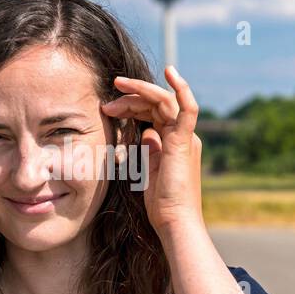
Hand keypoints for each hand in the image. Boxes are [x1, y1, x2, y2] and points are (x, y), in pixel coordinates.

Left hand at [101, 65, 203, 239]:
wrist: (173, 221)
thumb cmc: (160, 203)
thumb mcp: (148, 170)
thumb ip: (146, 150)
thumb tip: (143, 134)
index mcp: (172, 141)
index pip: (152, 112)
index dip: (131, 106)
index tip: (108, 109)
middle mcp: (181, 135)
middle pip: (156, 104)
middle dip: (130, 99)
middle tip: (107, 103)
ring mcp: (184, 137)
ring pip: (164, 101)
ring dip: (139, 92)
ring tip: (117, 87)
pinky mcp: (185, 141)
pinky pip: (187, 109)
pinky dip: (181, 89)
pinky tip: (171, 72)